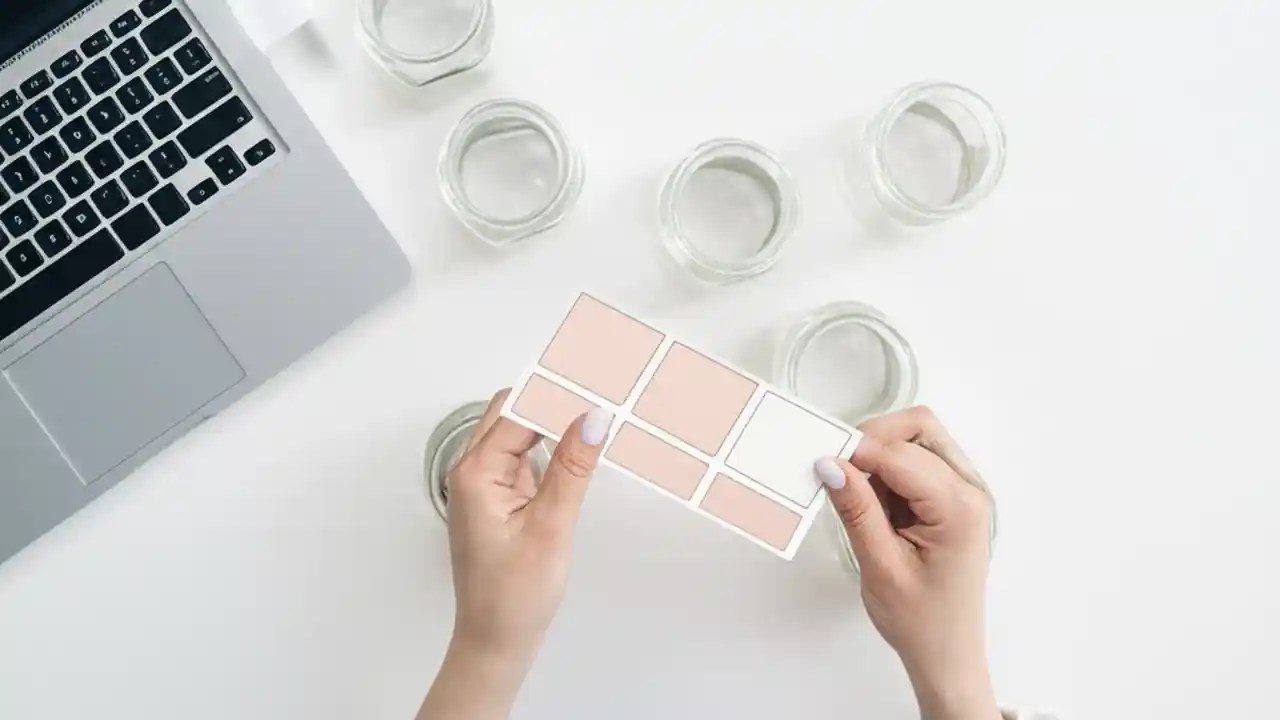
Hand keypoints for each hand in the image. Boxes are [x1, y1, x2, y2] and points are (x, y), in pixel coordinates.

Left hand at [418, 390, 611, 719]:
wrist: (496, 642)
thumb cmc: (512, 597)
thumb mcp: (551, 527)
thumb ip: (572, 467)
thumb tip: (592, 418)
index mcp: (475, 474)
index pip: (520, 410)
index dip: (559, 389)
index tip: (595, 375)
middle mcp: (472, 472)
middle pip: (514, 411)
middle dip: (555, 395)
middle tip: (600, 387)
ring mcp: (483, 485)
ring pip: (518, 432)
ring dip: (553, 419)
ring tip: (596, 413)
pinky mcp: (497, 499)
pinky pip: (522, 457)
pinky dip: (550, 446)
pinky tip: (580, 447)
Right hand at [815, 407, 998, 719]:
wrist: (947, 653)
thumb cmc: (922, 621)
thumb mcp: (880, 567)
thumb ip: (857, 510)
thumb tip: (831, 464)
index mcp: (958, 508)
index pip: (899, 454)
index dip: (855, 451)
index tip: (819, 461)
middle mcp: (969, 491)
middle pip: (918, 429)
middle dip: (871, 440)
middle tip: (835, 468)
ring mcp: (963, 492)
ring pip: (917, 438)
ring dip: (880, 453)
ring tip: (857, 492)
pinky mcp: (951, 498)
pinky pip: (917, 460)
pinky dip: (888, 469)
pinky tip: (873, 501)